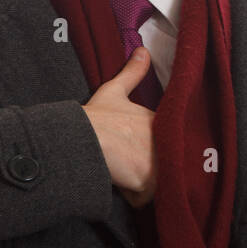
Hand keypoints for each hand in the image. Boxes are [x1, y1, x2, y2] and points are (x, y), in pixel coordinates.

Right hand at [81, 47, 156, 207]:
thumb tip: (143, 49)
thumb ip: (132, 73)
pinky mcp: (150, 181)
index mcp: (161, 121)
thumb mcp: (114, 92)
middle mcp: (166, 141)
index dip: (149, 151)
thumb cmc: (95, 118)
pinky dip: (132, 197)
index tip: (132, 151)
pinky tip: (119, 184)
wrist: (80, 138)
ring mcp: (160, 162)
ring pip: (156, 182)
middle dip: (148, 168)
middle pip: (164, 164)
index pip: (166, 144)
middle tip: (126, 164)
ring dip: (140, 184)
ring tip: (121, 173)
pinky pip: (145, 198)